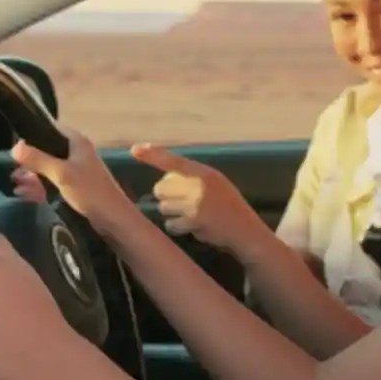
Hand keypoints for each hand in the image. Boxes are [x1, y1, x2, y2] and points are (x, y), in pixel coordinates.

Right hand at [12, 125, 136, 234]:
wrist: (112, 218)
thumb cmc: (89, 191)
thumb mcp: (61, 173)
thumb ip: (38, 159)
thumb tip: (14, 146)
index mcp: (77, 142)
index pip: (52, 128)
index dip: (34, 133)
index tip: (15, 141)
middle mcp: (76, 153)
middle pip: (47, 150)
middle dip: (30, 159)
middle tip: (12, 167)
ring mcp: (76, 171)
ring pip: (48, 168)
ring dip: (32, 174)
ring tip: (14, 182)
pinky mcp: (74, 188)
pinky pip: (52, 183)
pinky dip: (39, 186)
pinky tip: (24, 193)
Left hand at [132, 144, 268, 255]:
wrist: (244, 230)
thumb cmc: (228, 205)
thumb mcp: (216, 182)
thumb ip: (194, 177)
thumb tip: (165, 178)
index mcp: (204, 172)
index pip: (174, 161)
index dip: (153, 155)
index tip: (135, 150)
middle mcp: (198, 185)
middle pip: (161, 188)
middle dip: (165, 196)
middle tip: (180, 201)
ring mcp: (195, 204)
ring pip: (164, 207)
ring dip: (172, 212)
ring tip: (189, 215)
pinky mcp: (193, 222)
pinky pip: (171, 223)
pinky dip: (177, 226)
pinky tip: (191, 226)